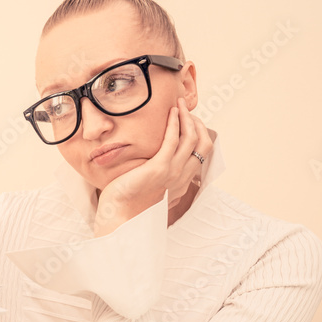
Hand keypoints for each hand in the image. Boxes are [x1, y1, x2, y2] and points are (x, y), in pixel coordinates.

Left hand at [94, 98, 212, 236]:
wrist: (118, 217)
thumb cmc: (128, 202)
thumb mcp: (148, 186)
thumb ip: (156, 176)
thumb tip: (152, 163)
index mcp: (182, 183)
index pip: (203, 154)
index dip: (199, 133)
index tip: (189, 120)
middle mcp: (182, 178)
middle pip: (203, 144)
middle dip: (197, 122)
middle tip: (185, 108)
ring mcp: (172, 173)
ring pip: (192, 139)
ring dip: (187, 117)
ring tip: (177, 104)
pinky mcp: (159, 168)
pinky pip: (172, 141)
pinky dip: (174, 123)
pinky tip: (170, 113)